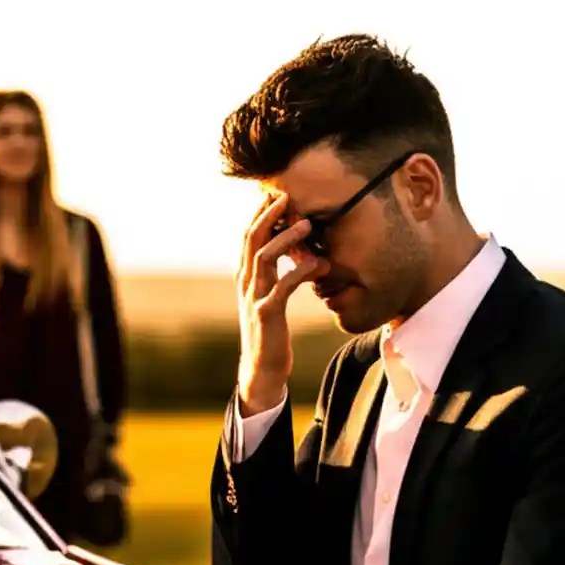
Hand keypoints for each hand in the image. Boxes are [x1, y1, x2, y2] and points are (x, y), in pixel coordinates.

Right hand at [236, 193, 328, 415]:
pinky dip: (300, 272)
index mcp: (246, 277)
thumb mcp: (269, 299)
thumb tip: (300, 255)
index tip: (275, 194)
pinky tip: (318, 264)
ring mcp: (254, 297)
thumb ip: (277, 277)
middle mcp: (246, 283)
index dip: (260, 214)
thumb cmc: (269, 333)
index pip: (248, 237)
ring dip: (285, 237)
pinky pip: (283, 287)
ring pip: (264, 257)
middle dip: (267, 215)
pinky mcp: (267, 314)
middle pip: (251, 240)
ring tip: (306, 224)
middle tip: (286, 195)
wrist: (261, 370)